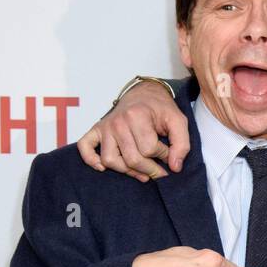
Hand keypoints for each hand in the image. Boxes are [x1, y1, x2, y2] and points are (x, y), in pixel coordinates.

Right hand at [77, 80, 191, 181]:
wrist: (143, 94)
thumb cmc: (160, 109)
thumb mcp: (178, 121)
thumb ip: (181, 144)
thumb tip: (174, 167)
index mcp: (138, 116)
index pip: (149, 149)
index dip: (163, 156)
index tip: (168, 154)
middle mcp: (118, 122)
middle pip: (131, 159)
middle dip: (149, 170)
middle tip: (160, 172)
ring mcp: (105, 127)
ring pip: (111, 160)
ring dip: (126, 171)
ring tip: (141, 172)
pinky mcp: (96, 130)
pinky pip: (85, 147)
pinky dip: (91, 160)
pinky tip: (103, 167)